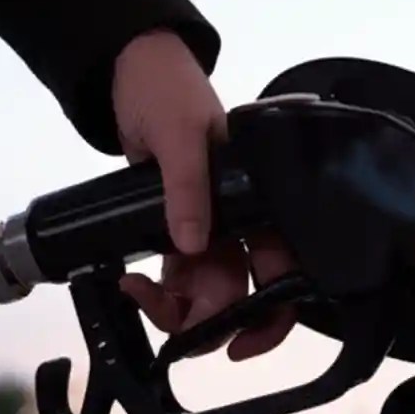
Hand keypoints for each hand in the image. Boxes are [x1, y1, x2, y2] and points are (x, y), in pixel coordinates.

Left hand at [111, 29, 294, 359]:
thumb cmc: (167, 90)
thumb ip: (188, 188)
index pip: (285, 268)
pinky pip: (178, 279)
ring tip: (138, 293)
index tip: (238, 343)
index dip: (271, 315)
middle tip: (171, 325)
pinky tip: (134, 283)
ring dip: (176, 309)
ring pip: (209, 293)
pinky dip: (158, 293)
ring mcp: (211, 228)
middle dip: (210, 321)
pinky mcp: (179, 228)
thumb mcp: (180, 132)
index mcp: (263, 198)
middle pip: (245, 294)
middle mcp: (243, 221)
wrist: (129, 71)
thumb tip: (193, 246)